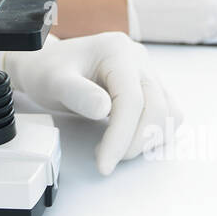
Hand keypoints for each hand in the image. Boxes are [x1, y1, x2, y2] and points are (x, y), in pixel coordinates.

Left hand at [2, 33, 179, 174]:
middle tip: (106, 160)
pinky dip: (155, 133)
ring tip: (115, 147)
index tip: (104, 164)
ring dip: (148, 139)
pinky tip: (128, 139)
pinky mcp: (152, 88)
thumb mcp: (53, 81)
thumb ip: (76, 93)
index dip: (121, 136)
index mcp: (116, 51)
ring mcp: (148, 72)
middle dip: (134, 142)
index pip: (131, 99)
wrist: (47, 66)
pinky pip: (169, 114)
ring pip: (168, 113)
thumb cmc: (48, 72)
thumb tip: (104, 109)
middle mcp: (138, 58)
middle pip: (156, 107)